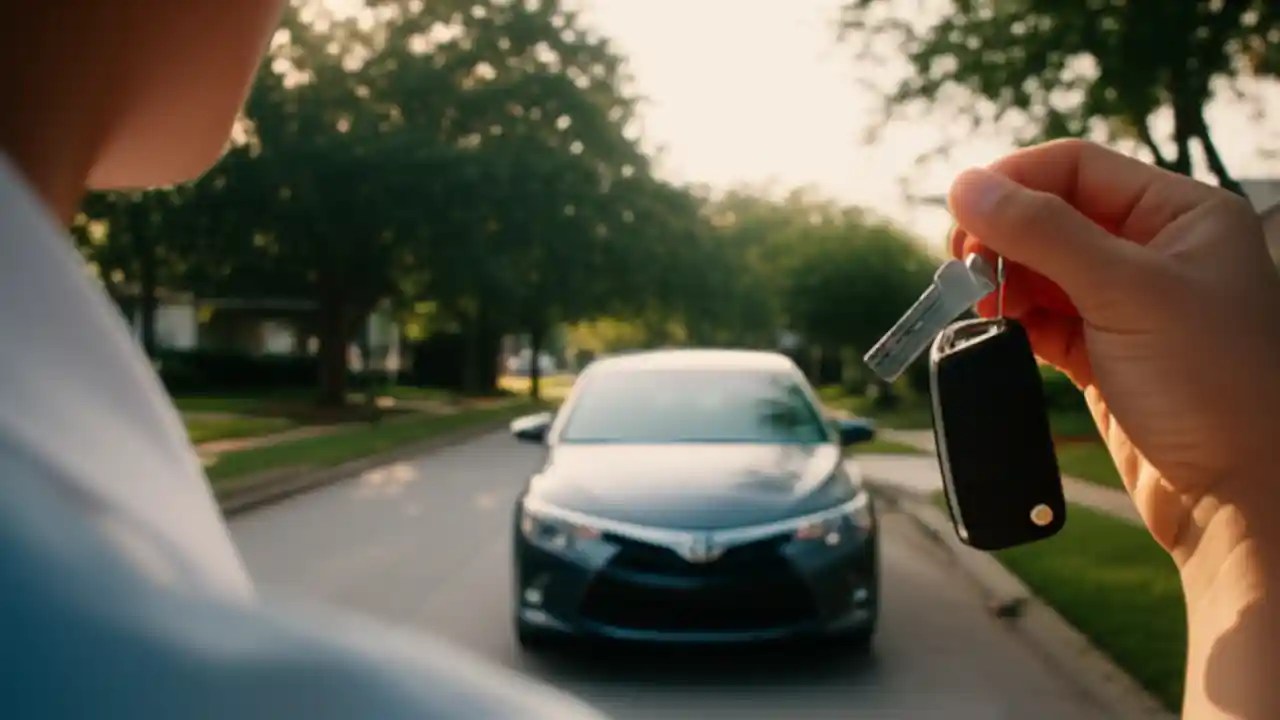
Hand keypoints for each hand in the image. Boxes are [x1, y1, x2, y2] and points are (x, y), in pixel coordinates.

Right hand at [947, 140, 1279, 717]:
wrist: (1232, 496)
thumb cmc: (1208, 385)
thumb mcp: (1126, 293)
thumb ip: (1044, 234)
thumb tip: (964, 186)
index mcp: (1183, 215)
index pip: (1078, 168)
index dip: (1014, 182)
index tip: (962, 213)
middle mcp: (1156, 250)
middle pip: (1052, 215)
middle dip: (1002, 236)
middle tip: (962, 266)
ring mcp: (1128, 303)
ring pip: (1040, 267)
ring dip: (1002, 280)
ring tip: (980, 305)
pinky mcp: (1103, 351)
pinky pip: (1042, 316)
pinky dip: (1013, 320)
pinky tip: (998, 331)